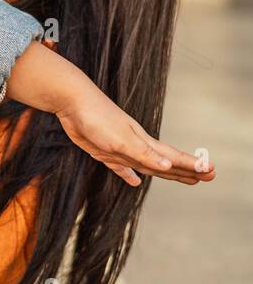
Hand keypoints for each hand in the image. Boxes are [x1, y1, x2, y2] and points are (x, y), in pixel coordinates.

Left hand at [52, 90, 214, 186]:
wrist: (72, 102)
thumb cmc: (97, 118)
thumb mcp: (121, 139)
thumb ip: (143, 153)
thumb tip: (169, 165)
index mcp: (144, 143)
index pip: (174, 157)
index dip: (192, 166)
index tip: (211, 171)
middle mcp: (136, 146)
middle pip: (166, 162)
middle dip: (186, 170)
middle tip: (207, 177)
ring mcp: (120, 148)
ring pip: (148, 165)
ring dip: (165, 173)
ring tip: (182, 178)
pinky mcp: (104, 151)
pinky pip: (121, 166)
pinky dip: (129, 174)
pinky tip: (134, 181)